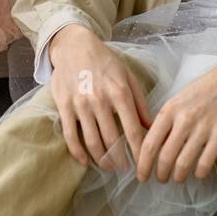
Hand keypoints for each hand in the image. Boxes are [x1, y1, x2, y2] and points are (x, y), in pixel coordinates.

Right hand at [47, 24, 151, 171]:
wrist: (74, 46)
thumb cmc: (105, 62)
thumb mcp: (128, 76)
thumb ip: (140, 103)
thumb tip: (152, 128)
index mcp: (120, 93)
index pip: (133, 130)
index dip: (139, 152)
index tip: (144, 165)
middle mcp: (100, 100)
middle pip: (112, 140)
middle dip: (120, 160)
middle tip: (125, 169)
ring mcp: (80, 104)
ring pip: (92, 141)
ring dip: (102, 159)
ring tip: (109, 167)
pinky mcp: (64, 106)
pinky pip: (70, 135)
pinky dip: (78, 152)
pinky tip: (84, 161)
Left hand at [135, 50, 216, 184]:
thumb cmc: (206, 88)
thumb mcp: (179, 98)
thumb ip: (166, 119)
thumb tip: (153, 143)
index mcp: (170, 110)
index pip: (150, 143)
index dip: (143, 164)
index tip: (141, 175)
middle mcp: (184, 120)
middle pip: (165, 157)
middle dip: (160, 174)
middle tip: (160, 179)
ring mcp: (203, 128)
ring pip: (183, 164)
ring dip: (178, 176)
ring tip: (177, 178)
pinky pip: (205, 163)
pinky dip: (199, 173)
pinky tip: (198, 173)